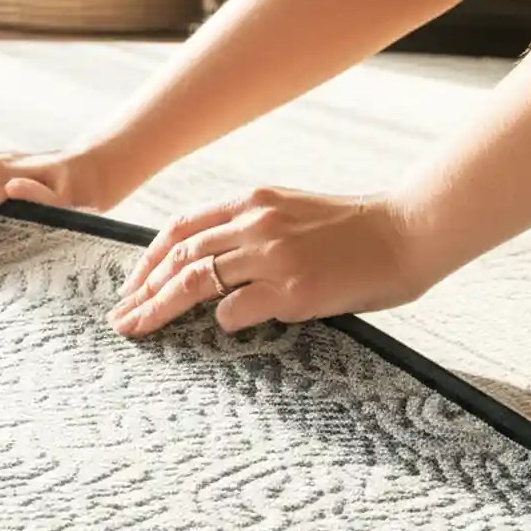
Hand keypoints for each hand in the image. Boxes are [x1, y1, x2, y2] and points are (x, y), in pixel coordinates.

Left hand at [107, 187, 427, 336]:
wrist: (409, 232)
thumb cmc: (355, 231)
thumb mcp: (293, 212)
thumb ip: (252, 228)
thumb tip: (213, 262)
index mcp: (253, 201)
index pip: (181, 227)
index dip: (148, 258)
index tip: (132, 285)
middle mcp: (256, 222)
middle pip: (177, 256)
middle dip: (141, 290)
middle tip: (121, 318)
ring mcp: (273, 255)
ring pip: (194, 281)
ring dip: (158, 308)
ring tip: (137, 330)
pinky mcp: (293, 289)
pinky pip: (235, 309)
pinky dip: (222, 321)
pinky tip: (225, 328)